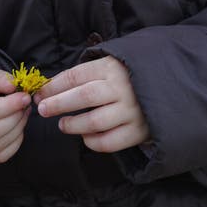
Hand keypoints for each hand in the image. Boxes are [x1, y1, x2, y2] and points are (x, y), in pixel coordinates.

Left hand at [33, 56, 149, 152]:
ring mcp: (131, 111)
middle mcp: (122, 88)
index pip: (77, 76)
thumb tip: (49, 87)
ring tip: (62, 124)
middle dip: (58, 104)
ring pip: (94, 122)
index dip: (54, 86)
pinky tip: (85, 136)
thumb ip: (84, 74)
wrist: (166, 87)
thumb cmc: (127, 76)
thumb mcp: (109, 65)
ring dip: (73, 125)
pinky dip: (92, 141)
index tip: (40, 93)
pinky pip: (109, 142)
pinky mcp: (137, 131)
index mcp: (112, 68)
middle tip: (42, 110)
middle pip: (84, 97)